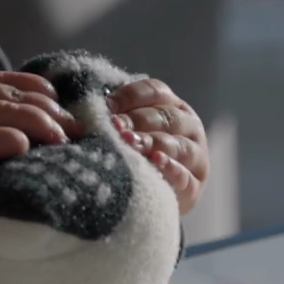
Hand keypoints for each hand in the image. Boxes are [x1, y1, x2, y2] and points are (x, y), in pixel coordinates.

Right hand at [0, 71, 83, 220]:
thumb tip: (25, 124)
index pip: (3, 80)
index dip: (37, 88)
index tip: (59, 103)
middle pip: (10, 95)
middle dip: (47, 109)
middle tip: (73, 129)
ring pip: (4, 112)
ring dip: (40, 123)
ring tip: (61, 140)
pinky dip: (12, 139)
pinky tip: (27, 148)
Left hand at [108, 78, 208, 213]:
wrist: (155, 192)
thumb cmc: (135, 152)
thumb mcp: (129, 128)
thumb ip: (116, 114)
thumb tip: (87, 106)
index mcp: (172, 105)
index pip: (155, 91)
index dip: (130, 96)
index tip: (106, 105)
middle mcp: (189, 126)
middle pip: (165, 117)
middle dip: (137, 120)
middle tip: (114, 126)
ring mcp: (196, 155)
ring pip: (177, 144)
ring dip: (152, 142)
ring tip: (130, 143)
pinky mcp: (195, 184)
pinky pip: (185, 175)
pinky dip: (171, 168)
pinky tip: (156, 162)